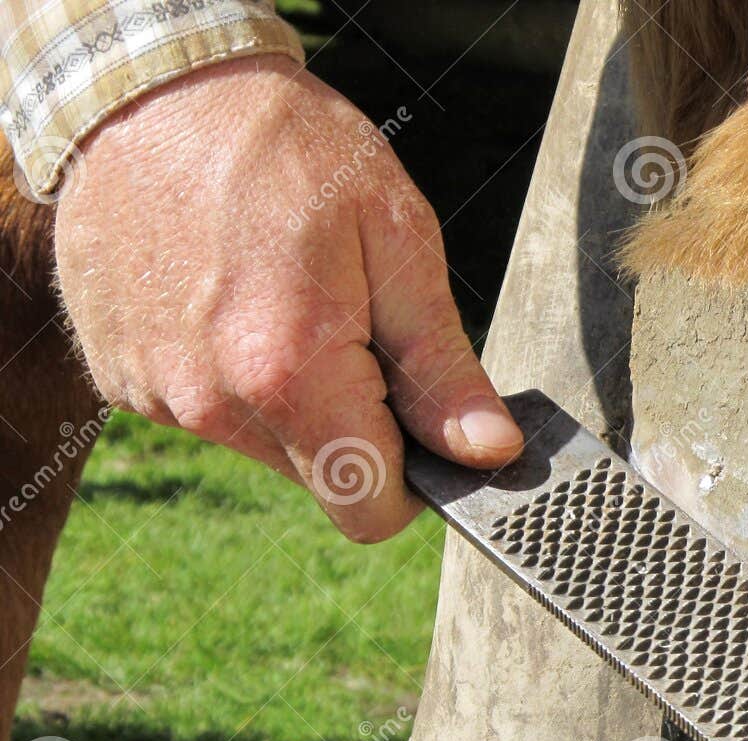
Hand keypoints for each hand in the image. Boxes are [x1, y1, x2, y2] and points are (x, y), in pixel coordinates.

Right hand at [53, 56, 522, 541]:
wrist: (155, 84)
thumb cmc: (289, 148)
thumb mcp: (399, 243)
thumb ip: (443, 369)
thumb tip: (490, 453)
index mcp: (290, 377)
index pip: (371, 510)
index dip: (412, 479)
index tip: (422, 422)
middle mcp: (212, 403)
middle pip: (320, 479)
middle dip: (354, 425)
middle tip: (353, 326)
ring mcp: (157, 393)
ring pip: (263, 445)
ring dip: (291, 396)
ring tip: (286, 297)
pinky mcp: (119, 376)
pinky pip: (205, 408)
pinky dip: (230, 372)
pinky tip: (230, 297)